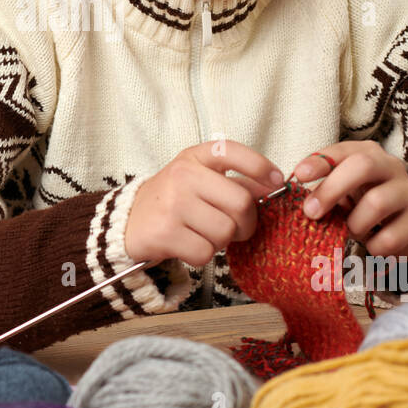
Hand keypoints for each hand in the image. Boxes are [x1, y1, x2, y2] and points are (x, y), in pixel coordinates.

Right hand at [125, 139, 283, 265]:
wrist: (129, 222)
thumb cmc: (175, 201)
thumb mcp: (201, 180)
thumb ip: (237, 181)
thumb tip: (275, 184)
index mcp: (194, 157)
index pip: (232, 152)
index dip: (261, 167)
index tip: (277, 182)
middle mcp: (183, 175)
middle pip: (241, 203)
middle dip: (246, 223)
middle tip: (235, 228)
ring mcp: (172, 203)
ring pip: (225, 232)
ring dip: (221, 241)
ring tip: (203, 234)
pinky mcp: (164, 233)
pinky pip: (205, 253)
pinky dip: (202, 255)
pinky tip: (188, 245)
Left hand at [293, 141, 407, 257]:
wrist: (406, 225)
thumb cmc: (362, 203)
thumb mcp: (342, 192)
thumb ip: (322, 190)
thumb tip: (298, 201)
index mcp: (367, 153)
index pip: (342, 150)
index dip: (320, 161)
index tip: (299, 176)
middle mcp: (390, 166)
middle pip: (362, 166)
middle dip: (332, 189)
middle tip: (311, 212)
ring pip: (376, 202)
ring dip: (355, 224)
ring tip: (352, 232)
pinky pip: (390, 237)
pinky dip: (374, 247)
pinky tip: (372, 247)